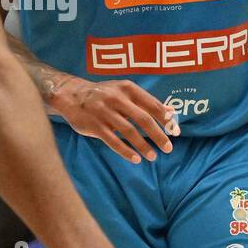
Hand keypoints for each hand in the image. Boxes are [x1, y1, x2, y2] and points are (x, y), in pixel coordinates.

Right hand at [50, 77, 175, 163]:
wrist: (72, 95)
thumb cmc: (104, 94)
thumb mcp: (124, 91)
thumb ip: (146, 101)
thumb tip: (171, 112)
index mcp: (127, 89)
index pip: (152, 104)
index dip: (166, 119)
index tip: (176, 132)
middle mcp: (117, 99)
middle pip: (143, 119)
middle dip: (158, 135)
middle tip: (168, 148)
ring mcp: (104, 113)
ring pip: (129, 132)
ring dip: (143, 145)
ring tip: (153, 156)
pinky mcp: (94, 126)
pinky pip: (113, 141)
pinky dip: (126, 151)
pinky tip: (136, 159)